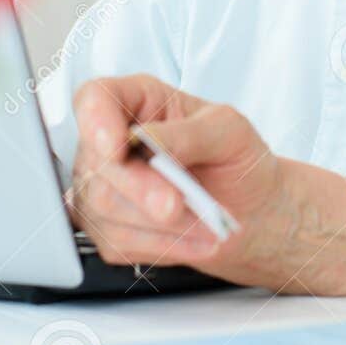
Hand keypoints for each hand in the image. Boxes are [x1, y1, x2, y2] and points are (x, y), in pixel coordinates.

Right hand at [67, 74, 290, 285]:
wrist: (250, 211)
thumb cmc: (235, 160)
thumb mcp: (229, 132)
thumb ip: (188, 133)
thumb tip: (147, 138)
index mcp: (138, 102)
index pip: (95, 99)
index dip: (96, 122)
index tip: (116, 148)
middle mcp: (113, 143)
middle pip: (98, 165)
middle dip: (141, 189)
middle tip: (177, 204)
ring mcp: (104, 187)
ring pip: (105, 208)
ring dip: (161, 223)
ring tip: (206, 224)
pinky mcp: (108, 229)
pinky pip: (118, 242)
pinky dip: (164, 245)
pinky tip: (196, 239)